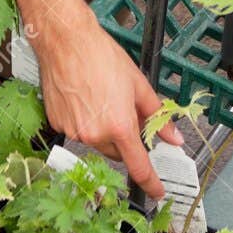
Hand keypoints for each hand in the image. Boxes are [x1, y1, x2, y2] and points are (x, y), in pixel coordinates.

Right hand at [33, 5, 182, 199]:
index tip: (157, 191)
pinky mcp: (57, 124)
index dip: (151, 183)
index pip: (139, 166)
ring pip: (97, 141)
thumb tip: (174, 138)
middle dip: (125, 139)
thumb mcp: (139, 85)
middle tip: (125, 112)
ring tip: (101, 97)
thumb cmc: (102, 56)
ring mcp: (74, 131)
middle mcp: (95, 134)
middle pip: (117, 152)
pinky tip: (84, 98)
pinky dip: (84, 121)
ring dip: (104, 129)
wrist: (66, 41)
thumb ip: (158, 116)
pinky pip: (78, 131)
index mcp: (119, 126)